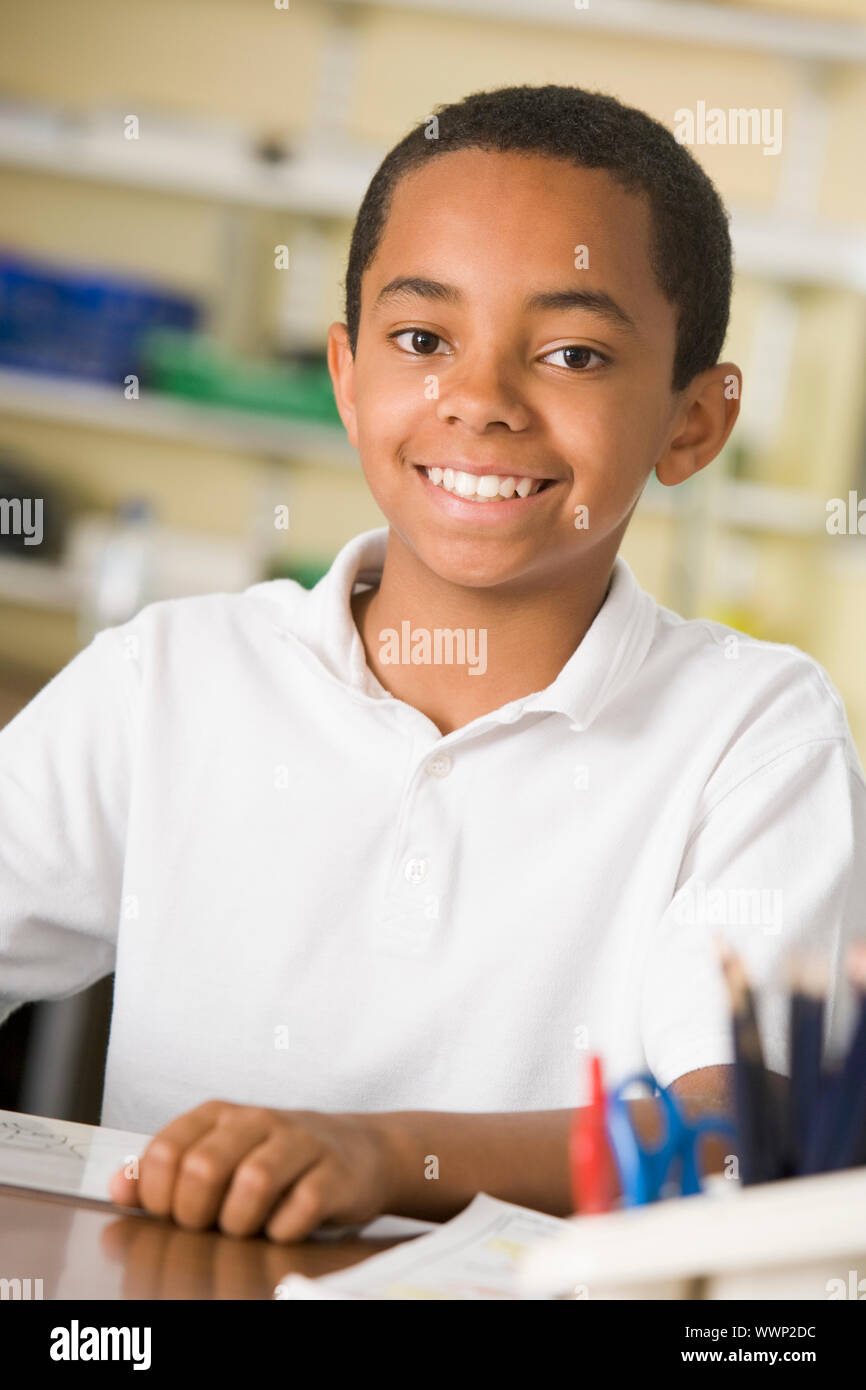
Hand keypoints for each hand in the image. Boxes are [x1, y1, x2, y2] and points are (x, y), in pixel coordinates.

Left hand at [108, 1101, 394, 1241]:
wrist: (358, 1151)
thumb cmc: (276, 1159)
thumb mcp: (218, 1154)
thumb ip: (165, 1171)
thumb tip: (119, 1187)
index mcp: (221, 1115)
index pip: (167, 1149)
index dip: (158, 1194)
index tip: (171, 1213)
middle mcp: (258, 1121)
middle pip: (205, 1167)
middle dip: (196, 1213)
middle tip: (207, 1226)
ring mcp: (300, 1144)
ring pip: (253, 1183)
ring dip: (240, 1222)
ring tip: (245, 1228)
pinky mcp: (335, 1173)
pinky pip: (301, 1208)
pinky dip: (283, 1230)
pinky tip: (282, 1227)